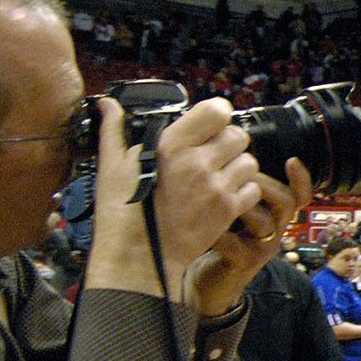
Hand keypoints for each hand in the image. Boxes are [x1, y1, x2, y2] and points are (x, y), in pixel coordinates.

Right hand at [88, 98, 261, 300]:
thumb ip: (115, 129)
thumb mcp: (112, 165)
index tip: (209, 124)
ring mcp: (217, 187)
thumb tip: (107, 104)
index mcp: (171, 145)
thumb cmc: (122, 212)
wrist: (138, 257)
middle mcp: (199, 163)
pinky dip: (243, 191)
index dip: (216, 115)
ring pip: (249, 161)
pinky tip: (222, 195)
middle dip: (227, 142)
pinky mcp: (228, 210)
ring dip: (237, 166)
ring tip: (217, 176)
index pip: (217, 110)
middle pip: (238, 135)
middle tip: (212, 155)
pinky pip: (252, 189)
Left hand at [186, 157, 315, 315]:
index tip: (292, 160)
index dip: (301, 180)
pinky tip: (197, 221)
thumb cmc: (221, 243)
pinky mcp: (244, 262)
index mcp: (275, 218)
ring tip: (217, 193)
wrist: (212, 287)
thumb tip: (229, 157)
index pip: (299, 197)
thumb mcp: (235, 216)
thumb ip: (239, 193)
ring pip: (264, 221)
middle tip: (236, 173)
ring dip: (239, 203)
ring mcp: (261, 249)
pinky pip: (234, 242)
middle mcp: (274, 232)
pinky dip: (216, 229)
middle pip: (286, 202)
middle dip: (262, 183)